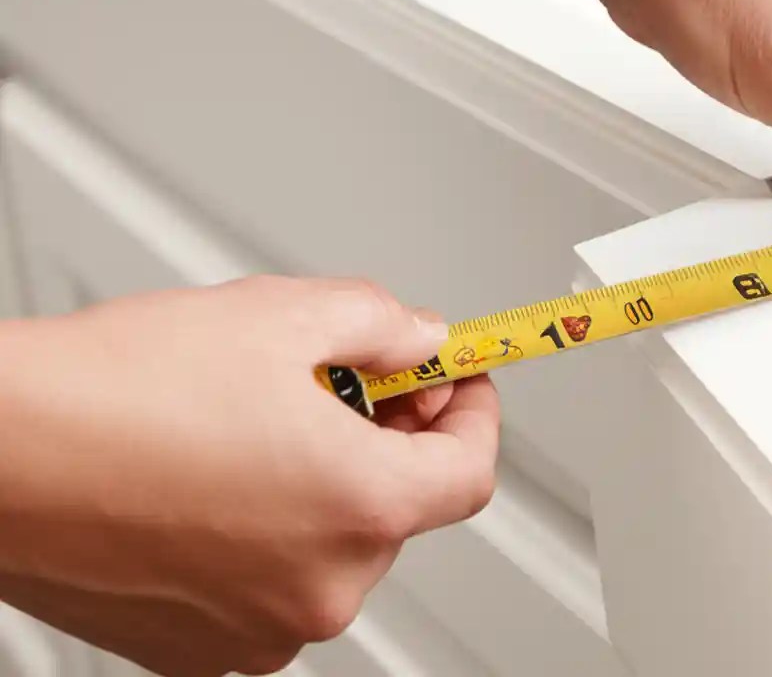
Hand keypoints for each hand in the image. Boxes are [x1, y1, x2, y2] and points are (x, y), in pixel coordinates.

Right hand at [0, 277, 499, 675]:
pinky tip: (213, 480)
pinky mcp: (201, 650)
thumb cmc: (112, 392)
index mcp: (361, 507)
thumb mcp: (281, 315)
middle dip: (386, 440)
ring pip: (331, 546)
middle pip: (399, 507)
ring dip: (320, 486)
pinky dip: (265, 534)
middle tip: (346, 384)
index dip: (471, 415)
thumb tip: (419, 340)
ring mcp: (260, 631)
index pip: (472, 470)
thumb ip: (381, 325)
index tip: (455, 385)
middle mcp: (323, 587)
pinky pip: (270, 585)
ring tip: (254, 428)